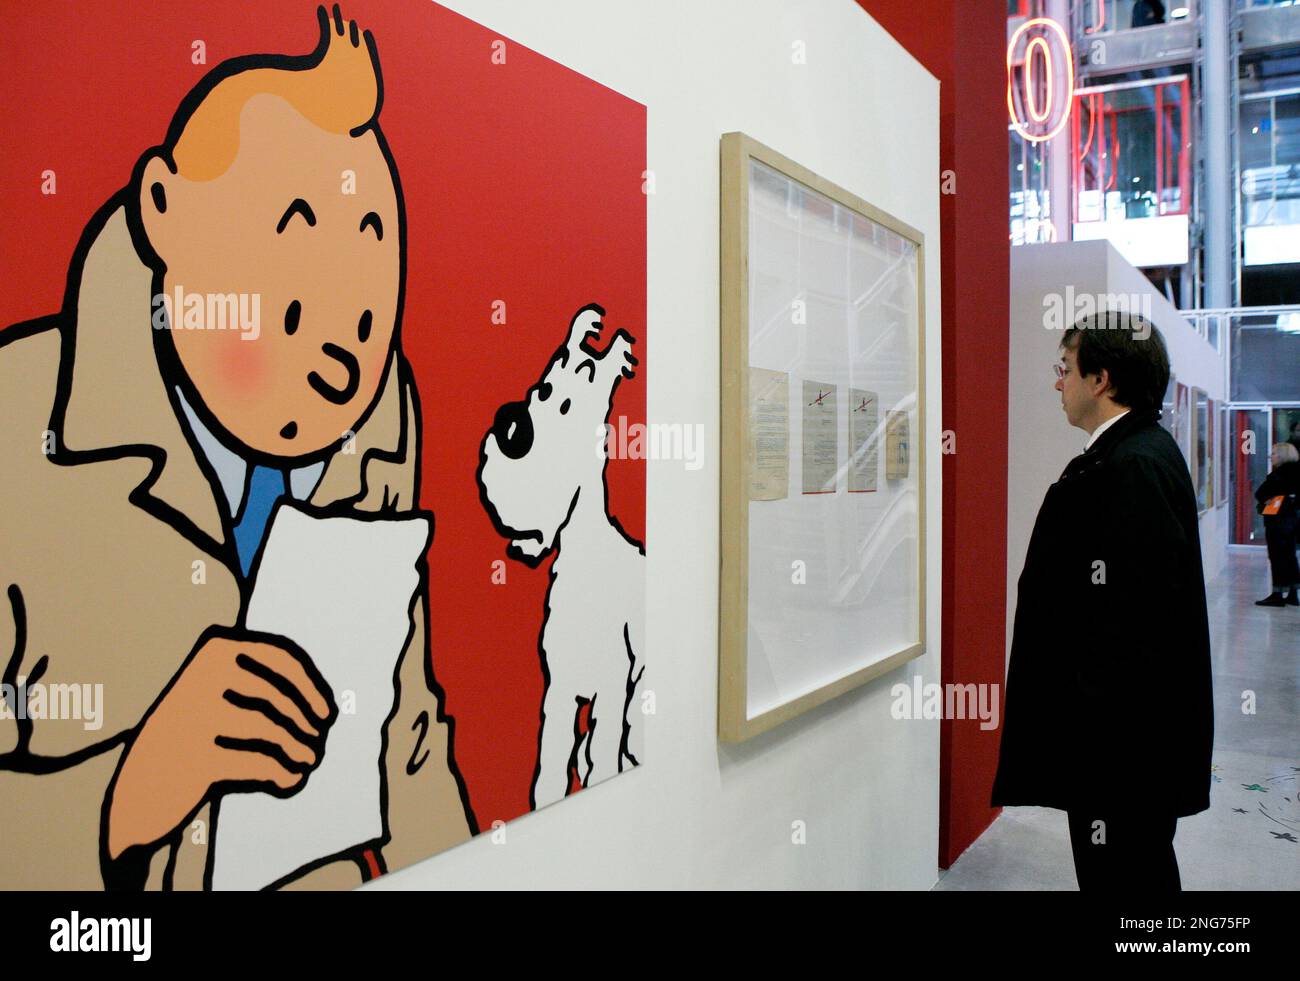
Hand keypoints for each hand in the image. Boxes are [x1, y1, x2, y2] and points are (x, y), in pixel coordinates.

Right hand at [107, 628, 335, 858]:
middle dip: (306, 725)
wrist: (137, 787)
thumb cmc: (194, 735)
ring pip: (272, 731)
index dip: (312, 687)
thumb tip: (329, 710)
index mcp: (214, 649)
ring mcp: (193, 717)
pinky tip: (290, 779)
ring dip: (300, 750)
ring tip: (308, 761)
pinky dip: (282, 773)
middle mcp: (201, 676)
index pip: (281, 658)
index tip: (327, 715)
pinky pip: (258, 763)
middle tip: (318, 746)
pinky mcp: (193, 759)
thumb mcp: (224, 696)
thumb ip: (271, 689)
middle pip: (279, 699)